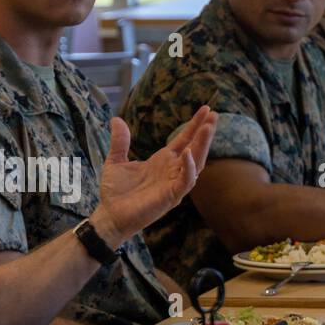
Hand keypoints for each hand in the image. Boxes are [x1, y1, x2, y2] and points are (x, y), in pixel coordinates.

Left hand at [92, 106, 217, 245]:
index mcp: (162, 161)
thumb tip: (116, 119)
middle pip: (195, 149)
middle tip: (214, 115)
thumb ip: (120, 141)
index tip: (205, 109)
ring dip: (202, 146)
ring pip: (196, 163)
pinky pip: (185, 182)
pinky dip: (189, 169)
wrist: (109, 215)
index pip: (184, 140)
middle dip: (205, 133)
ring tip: (208, 128)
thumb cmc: (115, 192)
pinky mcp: (170, 197)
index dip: (194, 125)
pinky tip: (188, 154)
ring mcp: (173, 184)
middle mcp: (172, 171)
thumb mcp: (115, 161)